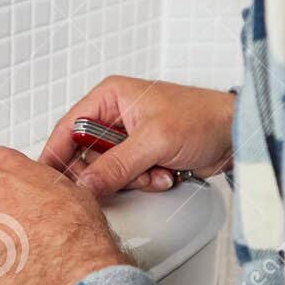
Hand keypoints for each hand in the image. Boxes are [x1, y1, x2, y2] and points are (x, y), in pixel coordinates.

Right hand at [41, 76, 235, 197]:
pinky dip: (145, 182)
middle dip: (107, 173)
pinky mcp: (143, 157)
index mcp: (110, 97)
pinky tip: (165, 175)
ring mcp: (129, 139)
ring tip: (156, 173)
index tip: (48, 183)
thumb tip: (84, 187)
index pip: (68, 129)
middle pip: (85, 156)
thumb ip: (116, 166)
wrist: (236, 135)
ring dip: (131, 180)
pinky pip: (128, 179)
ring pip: (107, 172)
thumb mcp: (154, 141)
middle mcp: (115, 116)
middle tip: (123, 179)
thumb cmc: (202, 118)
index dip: (56, 156)